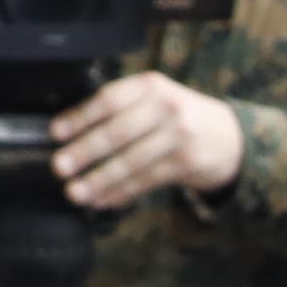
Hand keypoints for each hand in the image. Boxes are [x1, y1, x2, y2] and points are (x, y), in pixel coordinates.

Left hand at [51, 68, 248, 210]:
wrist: (230, 137)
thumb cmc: (181, 117)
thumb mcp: (156, 98)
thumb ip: (122, 108)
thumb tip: (72, 132)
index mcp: (152, 86)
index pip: (109, 100)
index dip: (80, 117)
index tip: (56, 133)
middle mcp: (167, 108)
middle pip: (118, 132)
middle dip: (85, 152)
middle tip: (60, 166)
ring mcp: (179, 137)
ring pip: (130, 162)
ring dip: (99, 180)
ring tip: (75, 192)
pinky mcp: (186, 164)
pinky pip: (145, 181)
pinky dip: (121, 193)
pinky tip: (102, 200)